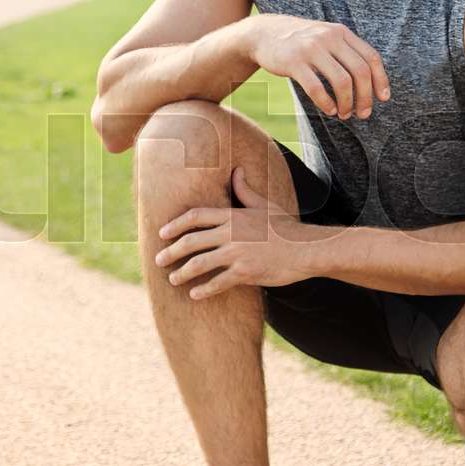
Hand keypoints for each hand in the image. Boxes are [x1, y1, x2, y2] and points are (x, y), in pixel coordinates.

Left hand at [154, 166, 322, 299]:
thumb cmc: (285, 227)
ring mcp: (237, 253)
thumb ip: (245, 190)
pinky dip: (204, 290)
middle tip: (159, 260)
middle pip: (191, 242)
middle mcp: (230, 233)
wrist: (306, 249)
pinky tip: (194, 295)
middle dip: (171, 252)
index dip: (176, 225)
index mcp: (232, 216)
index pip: (195, 217)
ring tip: (173, 280)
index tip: (162, 233)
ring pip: (200, 263)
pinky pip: (218, 282)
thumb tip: (236, 170)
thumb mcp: (264, 204)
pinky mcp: (245, 272)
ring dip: (182, 273)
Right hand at [247, 14, 389, 119]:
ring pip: (341, 81)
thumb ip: (345, 51)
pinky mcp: (294, 62)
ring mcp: (311, 49)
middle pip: (360, 71)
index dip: (381, 80)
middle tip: (363, 114)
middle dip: (365, 97)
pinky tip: (328, 110)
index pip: (371, 57)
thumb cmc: (299, 41)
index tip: (382, 98)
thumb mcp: (325, 37)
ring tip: (344, 114)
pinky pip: (316, 88)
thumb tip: (369, 81)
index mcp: (341, 32)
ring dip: (347, 103)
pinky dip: (326, 103)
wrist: (263, 33)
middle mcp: (329, 38)